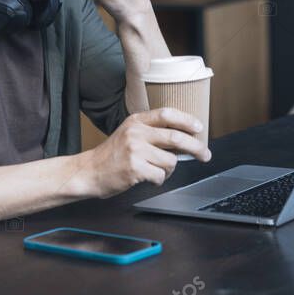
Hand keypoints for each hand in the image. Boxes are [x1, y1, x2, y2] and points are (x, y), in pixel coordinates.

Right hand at [79, 108, 211, 197]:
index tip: (199, 127)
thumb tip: (182, 140)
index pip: (166, 114)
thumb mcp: (128, 134)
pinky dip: (159, 180)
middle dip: (195, 147)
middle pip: (175, 137)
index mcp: (136, 121)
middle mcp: (136, 133)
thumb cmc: (112, 155)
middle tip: (205, 155)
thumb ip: (151, 132)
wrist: (89, 171)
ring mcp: (135, 150)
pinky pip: (160, 176)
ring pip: (170, 161)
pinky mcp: (134, 168)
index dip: (186, 120)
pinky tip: (148, 178)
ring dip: (169, 170)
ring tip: (156, 170)